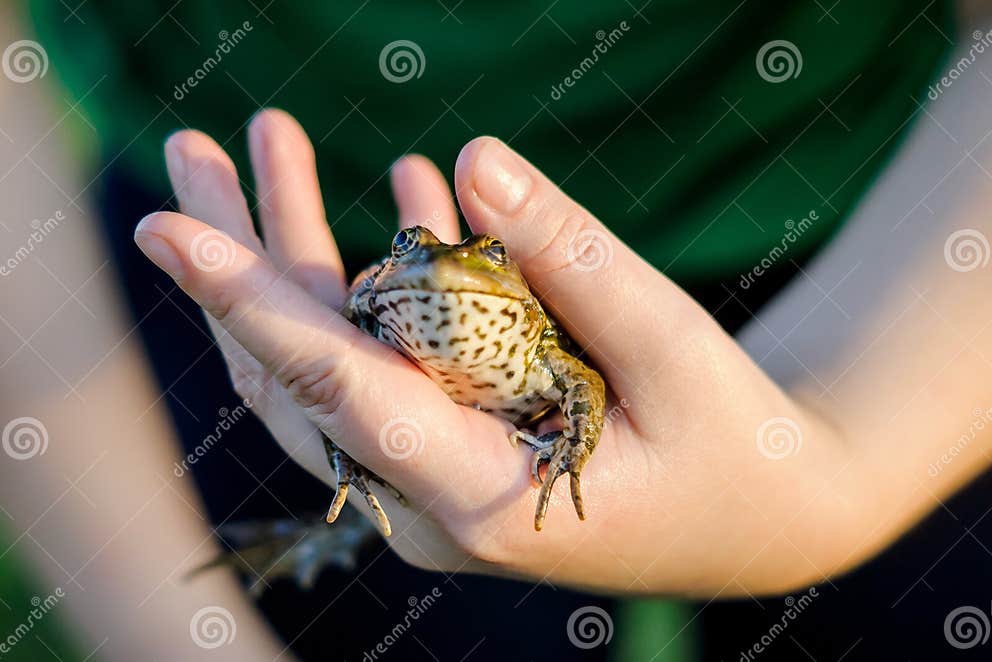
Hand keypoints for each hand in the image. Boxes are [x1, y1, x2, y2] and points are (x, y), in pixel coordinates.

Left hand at [134, 109, 851, 595]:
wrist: (769, 518)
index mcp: (484, 498)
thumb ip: (571, 257)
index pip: (340, 392)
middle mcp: (435, 501)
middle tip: (193, 152)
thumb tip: (473, 157)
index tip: (166, 230)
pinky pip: (399, 360)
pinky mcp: (457, 449)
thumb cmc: (738, 446)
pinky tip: (403, 197)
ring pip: (338, 364)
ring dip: (302, 256)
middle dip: (245, 261)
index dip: (250, 307)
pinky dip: (391, 278)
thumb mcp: (672, 346)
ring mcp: (438, 480)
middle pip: (304, 377)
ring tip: (274, 144)